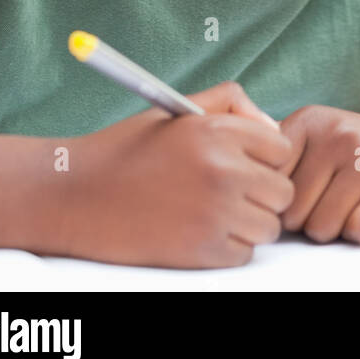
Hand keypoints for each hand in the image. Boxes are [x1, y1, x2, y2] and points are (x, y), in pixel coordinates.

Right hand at [59, 81, 293, 268]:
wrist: (76, 197)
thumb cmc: (127, 150)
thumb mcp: (176, 110)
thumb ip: (229, 104)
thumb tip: (272, 128)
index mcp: (216, 131)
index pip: (282, 147)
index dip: (266, 156)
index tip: (246, 163)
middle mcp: (222, 170)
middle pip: (283, 190)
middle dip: (263, 192)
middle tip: (233, 192)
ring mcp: (214, 213)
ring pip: (269, 226)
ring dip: (249, 223)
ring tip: (214, 212)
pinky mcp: (202, 251)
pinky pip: (244, 254)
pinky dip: (229, 248)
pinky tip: (199, 231)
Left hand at [278, 103, 359, 244]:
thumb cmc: (355, 152)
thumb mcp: (315, 136)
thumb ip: (276, 153)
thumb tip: (233, 176)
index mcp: (310, 120)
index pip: (269, 183)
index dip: (281, 199)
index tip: (302, 190)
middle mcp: (340, 133)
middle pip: (293, 213)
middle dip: (309, 218)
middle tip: (334, 197)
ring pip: (323, 228)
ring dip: (336, 227)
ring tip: (354, 201)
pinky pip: (359, 232)